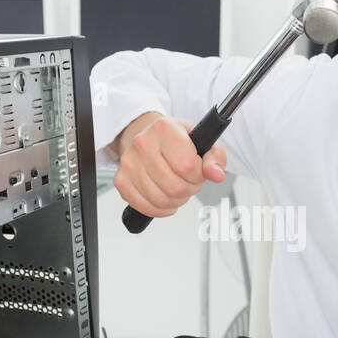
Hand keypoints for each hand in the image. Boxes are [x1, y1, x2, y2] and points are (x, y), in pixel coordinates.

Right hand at [111, 112, 226, 217]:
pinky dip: (160, 209)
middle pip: (174, 186)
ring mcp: (129, 163)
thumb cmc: (178, 141)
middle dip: (189, 189)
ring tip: (178, 187)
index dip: (198, 175)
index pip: (187, 166)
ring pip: (160, 199)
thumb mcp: (204, 143)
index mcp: (164, 128)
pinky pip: (145, 207)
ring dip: (176, 200)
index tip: (198, 171)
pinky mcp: (121, 180)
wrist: (152, 138)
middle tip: (189, 181)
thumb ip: (215, 158)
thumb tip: (216, 174)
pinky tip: (165, 197)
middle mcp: (142, 143)